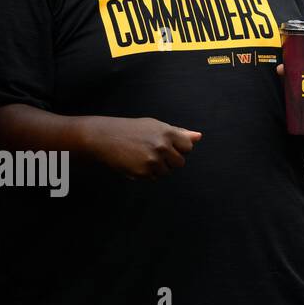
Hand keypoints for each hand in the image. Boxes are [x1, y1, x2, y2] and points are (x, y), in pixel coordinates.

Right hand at [84, 116, 201, 179]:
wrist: (105, 138)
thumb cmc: (132, 130)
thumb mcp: (156, 126)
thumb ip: (179, 133)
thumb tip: (198, 137)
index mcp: (167, 133)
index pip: (188, 147)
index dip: (179, 147)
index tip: (168, 145)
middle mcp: (162, 147)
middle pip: (180, 162)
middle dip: (170, 159)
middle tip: (153, 151)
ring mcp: (152, 161)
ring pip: (167, 171)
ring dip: (158, 167)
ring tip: (143, 156)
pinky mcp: (143, 173)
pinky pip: (154, 177)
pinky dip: (147, 173)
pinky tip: (136, 162)